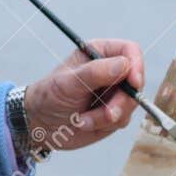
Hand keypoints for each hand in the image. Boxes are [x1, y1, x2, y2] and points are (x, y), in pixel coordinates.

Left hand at [23, 38, 144, 152]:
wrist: (39, 124)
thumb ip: (95, 73)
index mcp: (100, 53)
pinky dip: (104, 124)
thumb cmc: (49, 95)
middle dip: (122, 101)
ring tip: (82, 120)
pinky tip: (84, 123)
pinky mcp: (114, 113)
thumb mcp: (69, 83)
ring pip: (131, 103)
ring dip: (108, 116)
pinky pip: (123, 119)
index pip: (130, 51)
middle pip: (136, 80)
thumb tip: (125, 65)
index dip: (136, 65)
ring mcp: (114, 93)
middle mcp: (111, 71)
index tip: (133, 82)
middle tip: (107, 114)